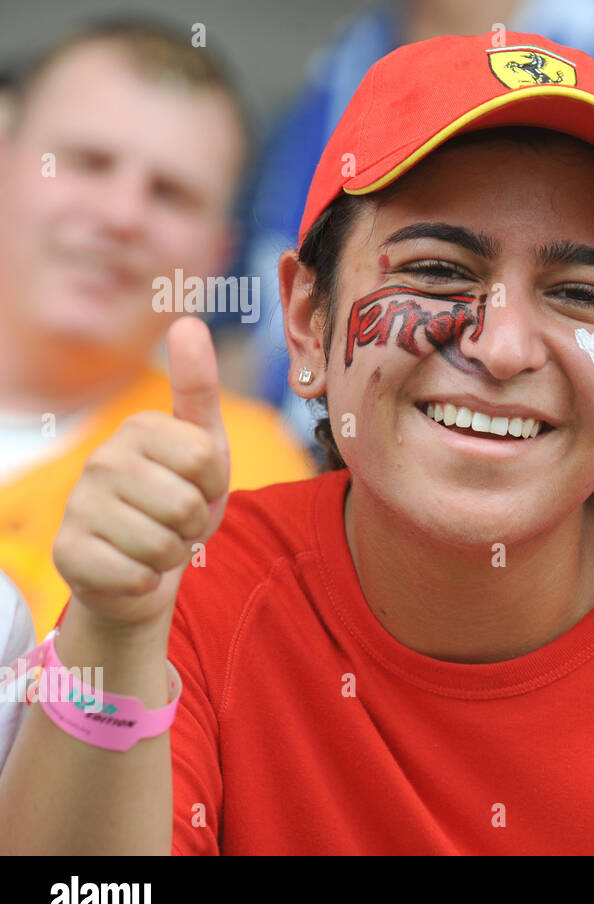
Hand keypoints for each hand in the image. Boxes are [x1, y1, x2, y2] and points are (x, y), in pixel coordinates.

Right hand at [53, 317, 230, 634]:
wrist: (144, 564)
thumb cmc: (179, 499)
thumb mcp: (204, 446)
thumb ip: (199, 388)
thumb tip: (187, 321)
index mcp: (139, 428)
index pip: (208, 461)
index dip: (214, 485)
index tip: (198, 486)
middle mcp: (101, 460)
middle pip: (187, 506)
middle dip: (194, 525)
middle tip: (176, 521)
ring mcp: (79, 506)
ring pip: (162, 545)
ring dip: (172, 555)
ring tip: (156, 543)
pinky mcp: (67, 554)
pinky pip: (136, 576)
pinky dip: (147, 581)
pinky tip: (132, 568)